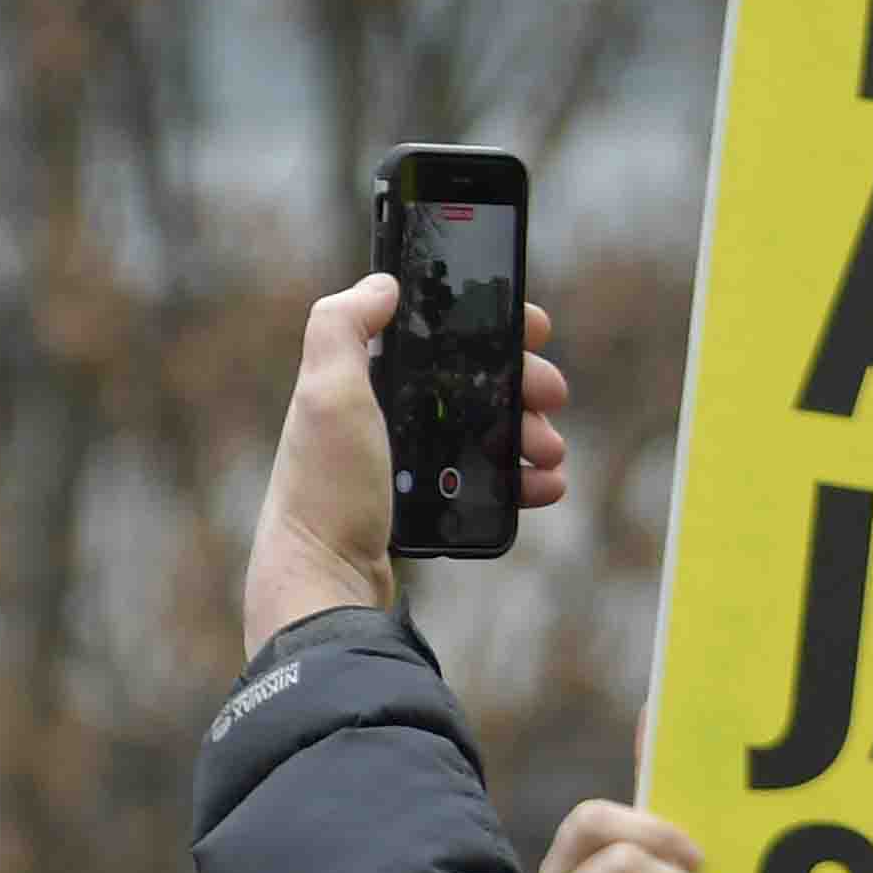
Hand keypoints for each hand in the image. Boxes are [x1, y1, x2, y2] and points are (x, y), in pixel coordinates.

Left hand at [242, 279, 573, 649]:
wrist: (321, 588)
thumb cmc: (324, 493)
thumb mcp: (325, 396)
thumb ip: (341, 328)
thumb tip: (381, 284)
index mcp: (363, 385)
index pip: (437, 338)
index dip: (488, 327)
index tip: (533, 329)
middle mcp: (379, 421)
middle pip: (471, 385)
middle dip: (522, 384)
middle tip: (552, 396)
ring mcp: (401, 467)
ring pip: (485, 434)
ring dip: (530, 433)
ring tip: (550, 450)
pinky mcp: (417, 509)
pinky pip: (483, 485)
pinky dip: (520, 481)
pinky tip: (544, 485)